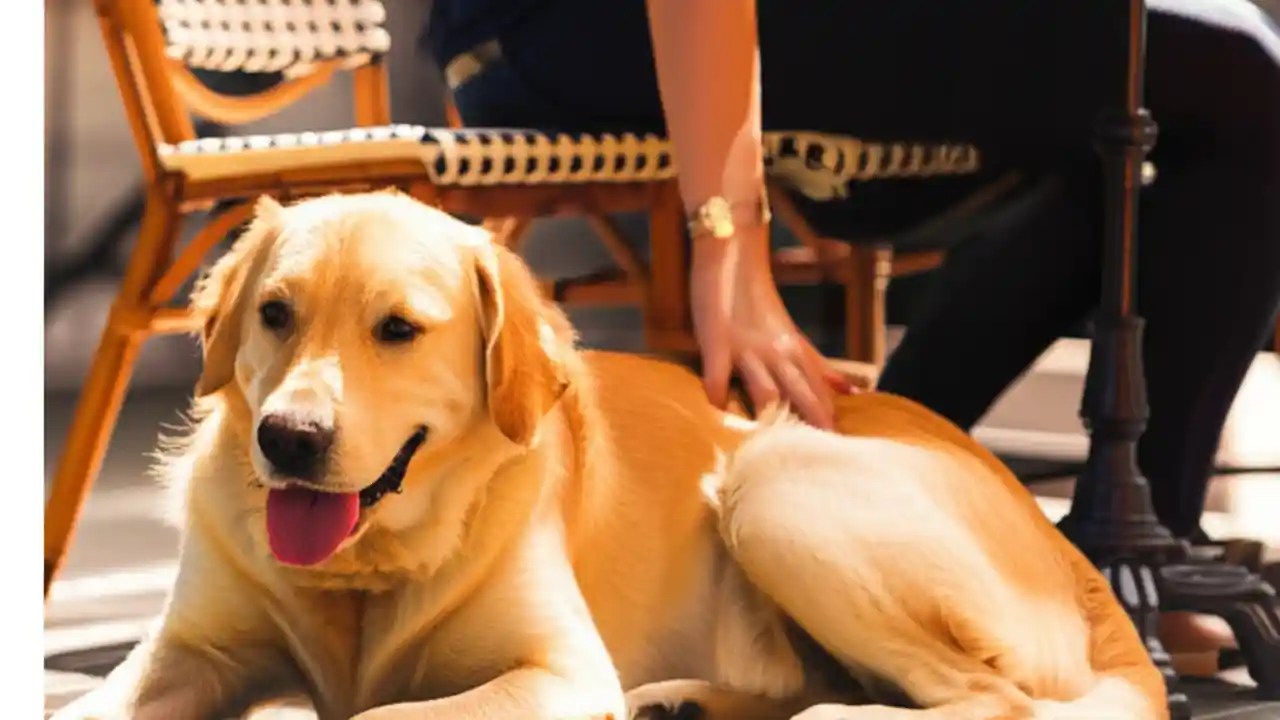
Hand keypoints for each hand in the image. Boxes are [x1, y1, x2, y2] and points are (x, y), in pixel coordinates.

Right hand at [690, 225, 853, 428]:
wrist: (732, 253)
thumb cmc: (756, 299)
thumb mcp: (792, 335)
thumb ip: (818, 365)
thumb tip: (852, 390)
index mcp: (793, 350)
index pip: (817, 389)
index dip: (828, 416)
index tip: (842, 446)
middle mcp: (775, 352)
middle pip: (800, 392)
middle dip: (811, 422)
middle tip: (822, 453)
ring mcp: (746, 348)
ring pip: (766, 386)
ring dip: (771, 413)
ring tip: (774, 444)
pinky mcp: (717, 340)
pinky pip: (718, 371)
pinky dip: (717, 392)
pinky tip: (716, 412)